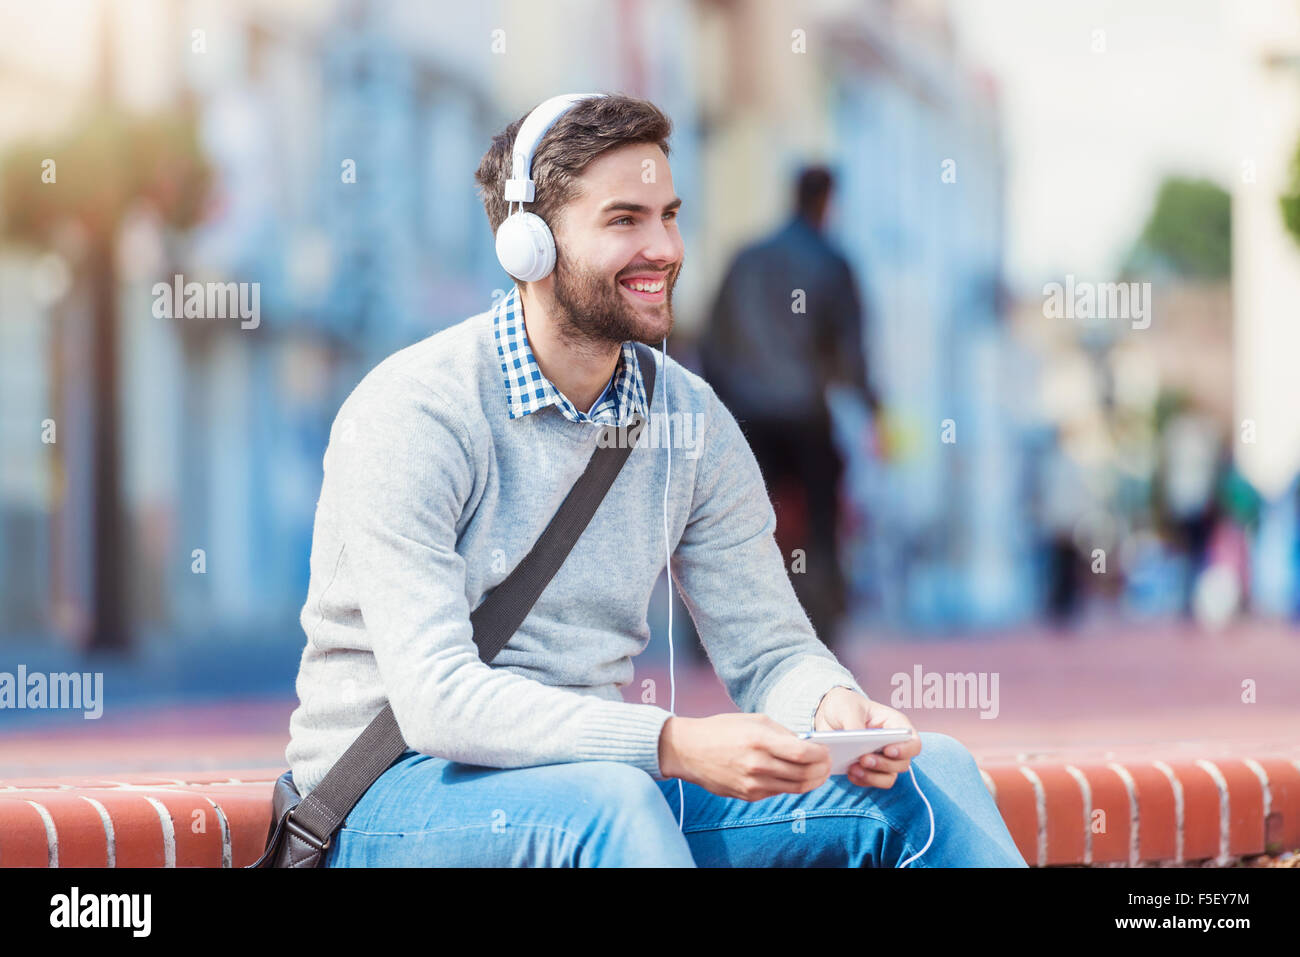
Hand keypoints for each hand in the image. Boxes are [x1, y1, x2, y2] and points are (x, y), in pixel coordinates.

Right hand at [658, 714, 831, 801]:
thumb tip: (807, 744)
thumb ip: (782, 732)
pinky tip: (794, 776)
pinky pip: (778, 792)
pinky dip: (791, 785)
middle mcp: (757, 765)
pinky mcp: (748, 795)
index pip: (802, 753)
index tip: (827, 750)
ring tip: (817, 773)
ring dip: (811, 781)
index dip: (820, 754)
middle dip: (821, 770)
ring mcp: (752, 784)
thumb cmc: (722, 730)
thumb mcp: (753, 720)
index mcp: (759, 740)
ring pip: (794, 788)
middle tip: (827, 764)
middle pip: (803, 774)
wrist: (688, 750)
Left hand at [813, 688, 920, 789]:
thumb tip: (857, 741)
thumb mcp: (847, 707)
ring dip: (873, 777)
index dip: (905, 750)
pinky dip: (862, 780)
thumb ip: (854, 723)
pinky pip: (872, 782)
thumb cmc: (845, 706)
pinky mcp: (869, 770)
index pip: (913, 742)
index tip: (887, 750)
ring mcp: (883, 759)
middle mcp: (894, 744)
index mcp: (895, 724)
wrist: (828, 716)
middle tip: (863, 759)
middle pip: (902, 764)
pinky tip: (849, 773)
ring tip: (853, 769)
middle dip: (883, 765)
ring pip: (889, 778)